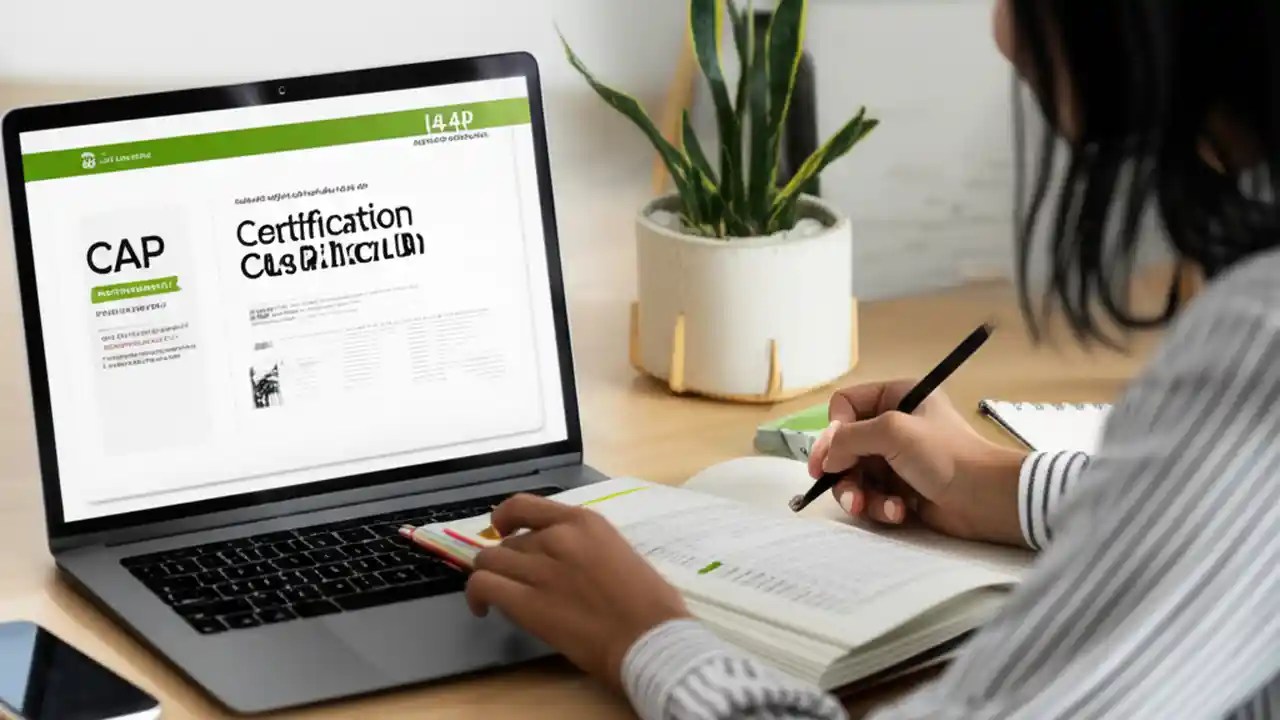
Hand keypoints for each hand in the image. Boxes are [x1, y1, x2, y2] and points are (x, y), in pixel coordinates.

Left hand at [464, 494, 690, 688]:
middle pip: (509, 541)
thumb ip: (587, 547)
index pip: (525, 506)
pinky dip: (476, 596)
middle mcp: (557, 538)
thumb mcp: (620, 553)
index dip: (506, 517)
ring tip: (495, 595)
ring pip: (489, 560)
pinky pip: (483, 586)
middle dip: (508, 561)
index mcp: (584, 522)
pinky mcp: (526, 602)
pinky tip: (483, 610)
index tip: (504, 530)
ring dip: (490, 576)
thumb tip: (568, 560)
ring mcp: (539, 569)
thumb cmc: (652, 603)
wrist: (650, 638)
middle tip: (515, 581)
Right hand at [807, 380, 1028, 546]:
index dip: (834, 430)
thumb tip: (826, 455)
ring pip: (855, 476)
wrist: (986, 499)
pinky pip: (873, 496)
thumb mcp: (893, 431)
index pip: (846, 405)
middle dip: (842, 472)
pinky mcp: (902, 489)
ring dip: (859, 494)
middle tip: (846, 491)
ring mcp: (897, 459)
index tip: (829, 457)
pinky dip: (880, 506)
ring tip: (867, 506)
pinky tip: (898, 512)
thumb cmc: (945, 454)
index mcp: (896, 397)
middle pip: (845, 446)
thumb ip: (849, 437)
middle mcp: (894, 426)